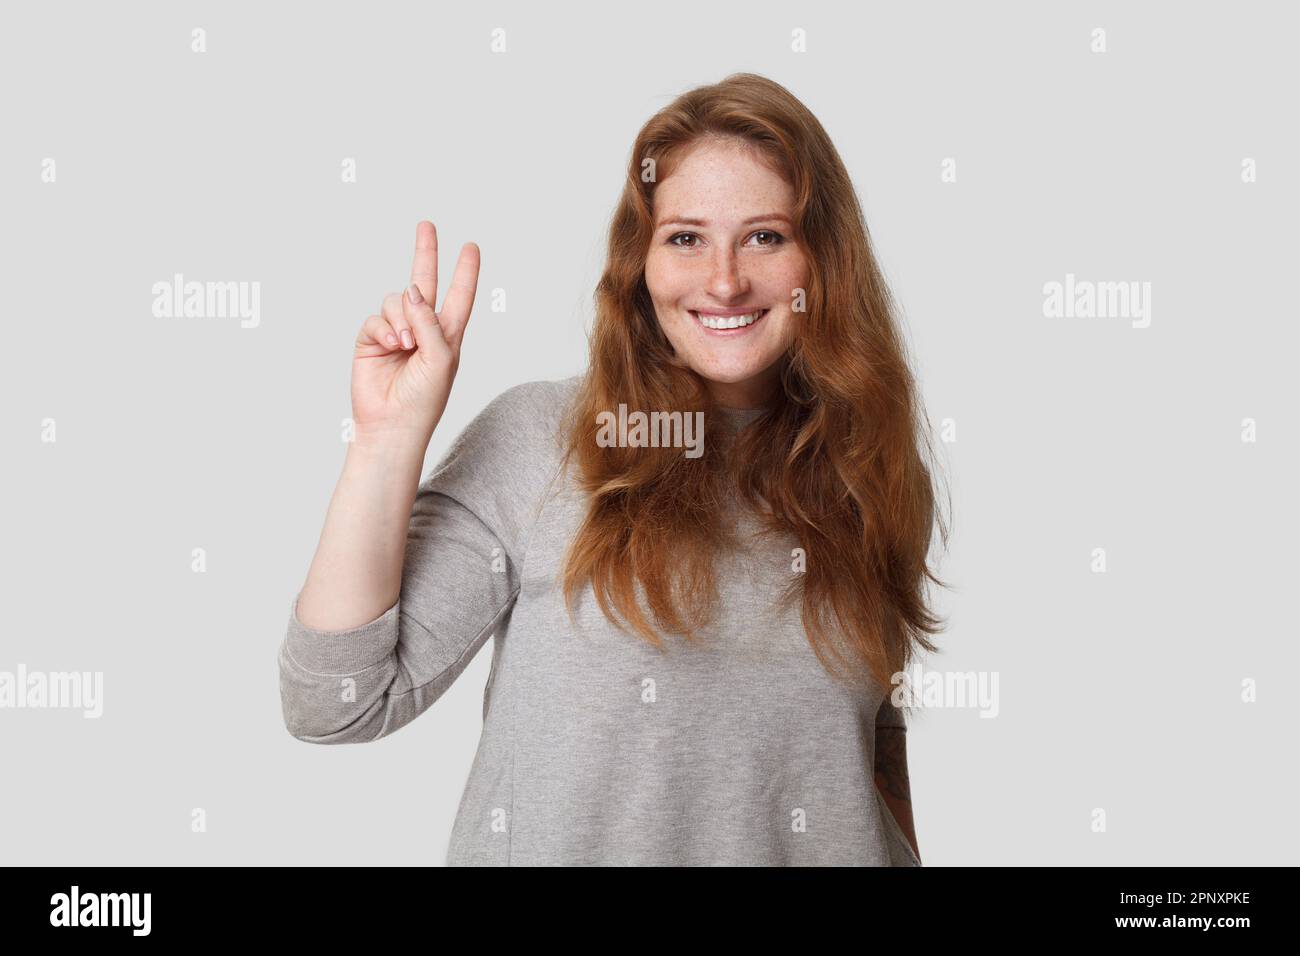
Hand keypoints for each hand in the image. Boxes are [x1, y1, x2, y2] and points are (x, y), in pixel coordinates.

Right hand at [350, 220, 479, 446]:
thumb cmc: (424, 400)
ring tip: (406, 345)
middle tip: (426, 225)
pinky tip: (392, 346)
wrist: (392, 425)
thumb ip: (430, 322)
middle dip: (425, 253)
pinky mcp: (372, 340)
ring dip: (402, 318)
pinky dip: (385, 329)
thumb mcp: (441, 359)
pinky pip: (377, 318)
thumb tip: (412, 289)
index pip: (459, 296)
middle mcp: (422, 329)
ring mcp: (396, 333)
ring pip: (397, 301)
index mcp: (447, 335)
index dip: (464, 272)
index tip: (471, 247)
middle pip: (424, 282)